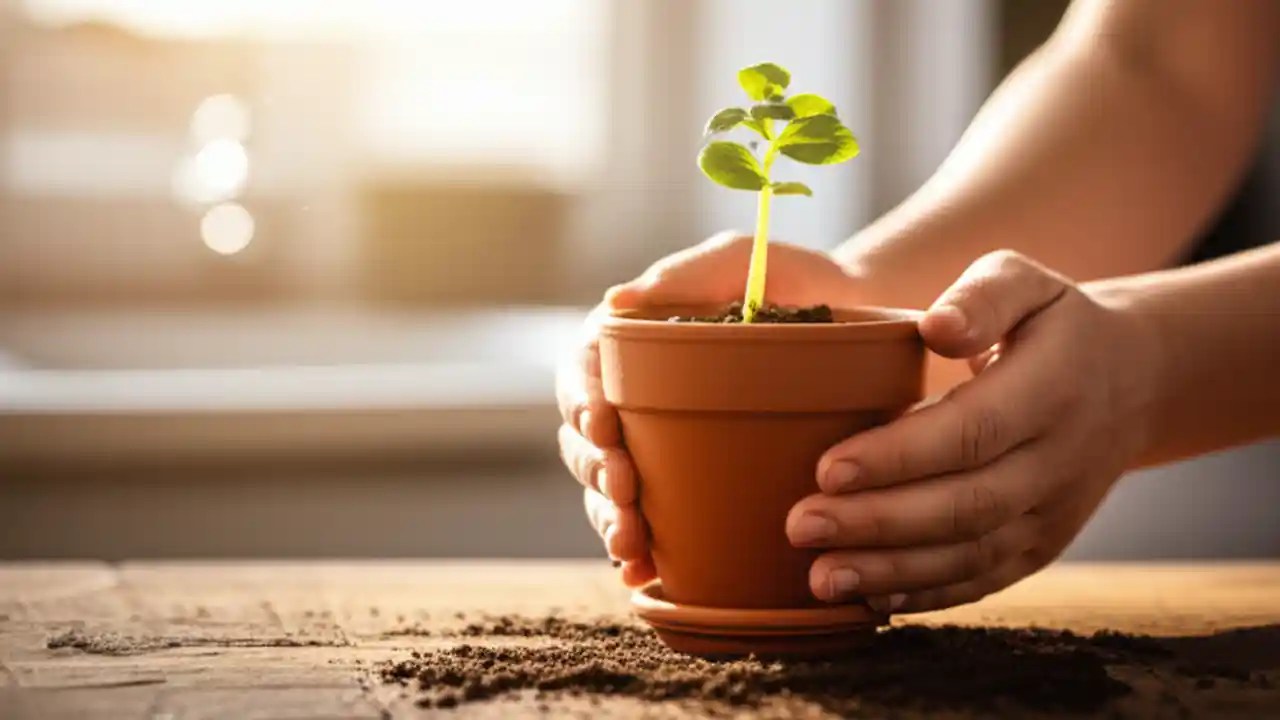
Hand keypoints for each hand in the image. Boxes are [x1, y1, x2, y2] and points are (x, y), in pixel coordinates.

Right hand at [556, 232, 862, 585]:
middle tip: (623, 487)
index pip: (581, 372)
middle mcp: (632, 399)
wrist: (856, 322)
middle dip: (593, 470)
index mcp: (627, 343)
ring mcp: (659, 447)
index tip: (603, 423)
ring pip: (609, 490)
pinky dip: (640, 553)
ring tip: (630, 542)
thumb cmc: (793, 281)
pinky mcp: (689, 486)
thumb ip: (683, 274)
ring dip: (609, 518)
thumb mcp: (739, 262)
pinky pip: (653, 525)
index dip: (580, 401)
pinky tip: (644, 574)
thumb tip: (616, 300)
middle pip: (585, 440)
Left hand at [786, 250, 1157, 611]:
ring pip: (972, 555)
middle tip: (801, 526)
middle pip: (965, 505)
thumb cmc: (1051, 322)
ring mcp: (1054, 511)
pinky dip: (927, 596)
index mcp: (1053, 388)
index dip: (899, 456)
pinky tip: (870, 599)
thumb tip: (937, 326)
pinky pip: (985, 579)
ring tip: (820, 576)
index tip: (827, 467)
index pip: (972, 432)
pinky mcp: (1043, 544)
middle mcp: (1060, 459)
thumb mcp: (1026, 281)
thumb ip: (983, 295)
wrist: (1134, 380)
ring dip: (893, 572)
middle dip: (877, 523)